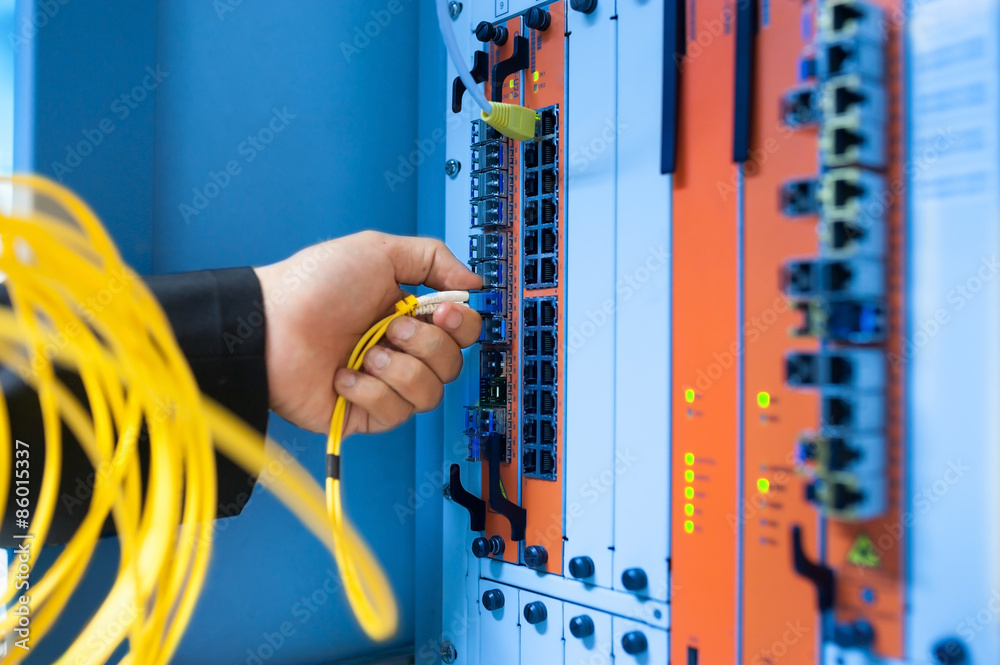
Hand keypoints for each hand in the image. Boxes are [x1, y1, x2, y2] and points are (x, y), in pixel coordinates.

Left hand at [253, 231, 482, 434]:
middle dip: (425, 345)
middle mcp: (401, 351)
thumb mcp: (378, 250)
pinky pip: (395, 413)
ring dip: (399, 370)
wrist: (269, 325)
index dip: (460, 325)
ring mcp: (384, 384)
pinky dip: (369, 391)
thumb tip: (474, 284)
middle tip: (390, 329)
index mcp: (409, 315)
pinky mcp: (364, 414)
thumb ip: (434, 258)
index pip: (462, 331)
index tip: (441, 312)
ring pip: (430, 393)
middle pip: (453, 365)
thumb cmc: (313, 285)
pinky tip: (343, 375)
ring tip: (365, 354)